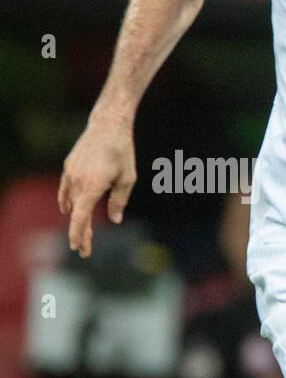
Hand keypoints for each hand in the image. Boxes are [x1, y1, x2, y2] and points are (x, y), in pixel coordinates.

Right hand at [58, 114, 136, 257]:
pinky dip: (67, 202)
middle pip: (76, 214)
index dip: (79, 234)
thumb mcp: (127, 179)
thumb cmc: (122, 153)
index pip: (80, 217)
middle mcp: (77, 181)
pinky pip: (65, 189)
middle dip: (81, 233)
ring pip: (70, 202)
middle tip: (84, 250)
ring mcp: (70, 174)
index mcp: (92, 187)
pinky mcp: (68, 167)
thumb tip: (115, 220)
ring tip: (83, 234)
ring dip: (75, 218)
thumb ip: (119, 201)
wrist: (107, 126)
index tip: (79, 247)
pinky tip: (69, 210)